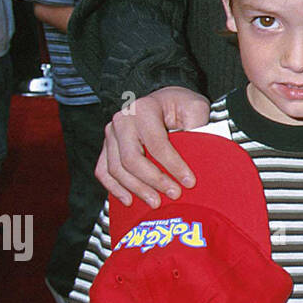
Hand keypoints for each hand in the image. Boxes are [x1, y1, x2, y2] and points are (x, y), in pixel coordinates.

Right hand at [96, 86, 211, 206]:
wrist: (162, 100)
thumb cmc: (179, 105)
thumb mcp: (195, 106)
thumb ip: (198, 125)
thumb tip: (199, 151)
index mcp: (144, 109)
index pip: (156, 143)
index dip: (173, 165)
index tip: (188, 182)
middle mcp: (122, 121)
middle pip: (131, 159)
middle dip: (153, 181)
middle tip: (173, 194)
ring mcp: (111, 134)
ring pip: (116, 169)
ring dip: (136, 189)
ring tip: (156, 202)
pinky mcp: (106, 147)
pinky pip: (103, 171)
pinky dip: (114, 188)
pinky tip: (129, 200)